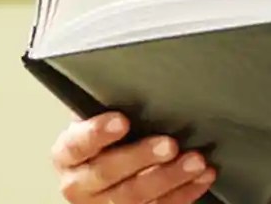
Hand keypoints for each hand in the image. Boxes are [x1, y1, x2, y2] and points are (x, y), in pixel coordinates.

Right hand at [52, 112, 216, 203]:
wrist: (109, 165)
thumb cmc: (109, 136)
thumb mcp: (103, 116)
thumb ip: (113, 105)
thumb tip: (142, 79)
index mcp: (68, 154)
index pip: (77, 144)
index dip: (98, 134)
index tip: (122, 121)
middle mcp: (80, 183)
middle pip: (107, 173)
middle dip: (142, 157)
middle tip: (170, 144)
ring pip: (133, 196)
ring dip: (169, 178)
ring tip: (195, 161)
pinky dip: (184, 192)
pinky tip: (202, 177)